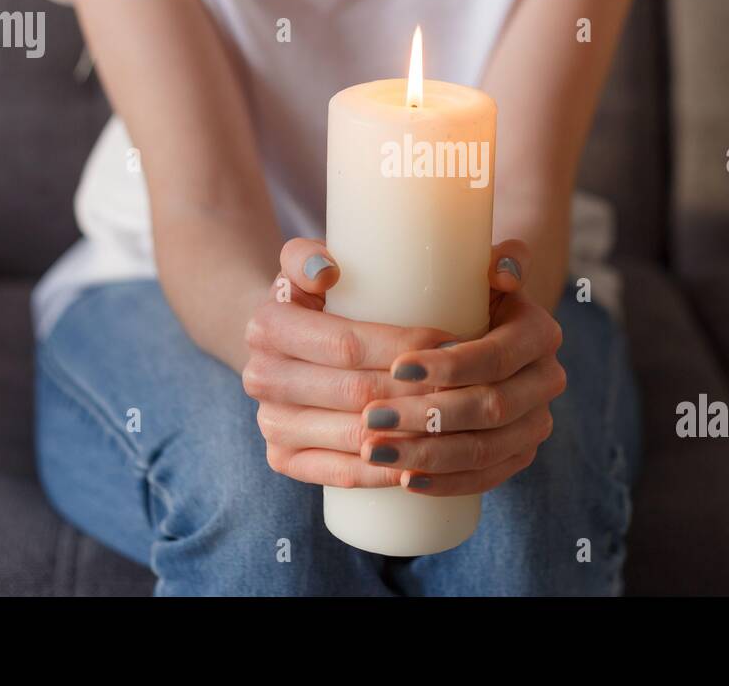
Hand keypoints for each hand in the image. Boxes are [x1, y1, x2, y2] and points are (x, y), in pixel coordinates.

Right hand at [242, 238, 454, 487]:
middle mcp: (259, 377)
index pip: (347, 343)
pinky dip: (381, 473)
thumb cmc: (318, 299)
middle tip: (469, 386)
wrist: (285, 346)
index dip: (406, 346)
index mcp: (266, 324)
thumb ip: (309, 255)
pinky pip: (337, 474)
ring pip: (352, 437)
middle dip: (418, 391)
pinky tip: (418, 464)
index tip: (455, 343)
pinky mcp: (282, 459)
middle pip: (356, 392)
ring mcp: (270, 423)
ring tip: (456, 421)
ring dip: (409, 435)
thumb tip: (330, 272)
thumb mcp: (309, 264)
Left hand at [359, 239, 566, 495]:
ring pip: (487, 449)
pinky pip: (489, 478)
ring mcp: (535, 421)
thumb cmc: (449, 286)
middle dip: (428, 418)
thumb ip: (458, 240)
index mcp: (538, 329)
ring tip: (376, 453)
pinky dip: (448, 483)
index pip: (497, 355)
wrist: (476, 323)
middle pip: (491, 409)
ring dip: (430, 457)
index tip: (398, 367)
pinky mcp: (517, 453)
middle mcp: (547, 378)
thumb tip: (496, 269)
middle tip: (371, 418)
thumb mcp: (457, 258)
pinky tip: (407, 484)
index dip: (451, 365)